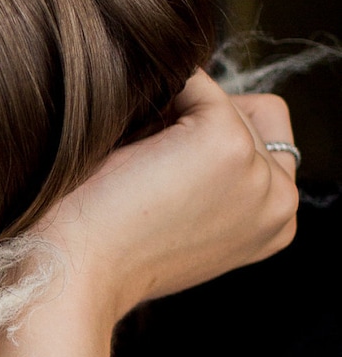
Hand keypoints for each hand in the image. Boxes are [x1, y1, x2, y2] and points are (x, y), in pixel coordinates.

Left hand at [35, 69, 299, 326]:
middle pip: (248, 116)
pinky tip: (126, 149)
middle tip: (140, 177)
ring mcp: (258, 172)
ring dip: (171, 116)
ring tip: (134, 169)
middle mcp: (282, 202)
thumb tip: (194, 97)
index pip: (265, 143)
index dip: (208, 145)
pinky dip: (153, 99)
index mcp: (277, 223)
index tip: (159, 178)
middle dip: (191, 128)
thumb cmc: (108, 247)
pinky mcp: (226, 141)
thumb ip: (213, 178)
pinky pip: (193, 82)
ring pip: (221, 99)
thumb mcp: (183, 218)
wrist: (74, 274)